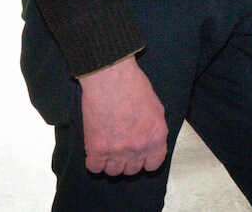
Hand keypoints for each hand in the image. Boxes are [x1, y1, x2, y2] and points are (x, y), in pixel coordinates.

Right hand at [78, 55, 168, 175]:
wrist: (111, 79)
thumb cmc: (135, 87)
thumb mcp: (157, 108)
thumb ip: (154, 129)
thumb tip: (150, 141)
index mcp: (157, 137)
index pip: (153, 164)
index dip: (146, 160)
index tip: (140, 156)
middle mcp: (139, 148)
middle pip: (132, 169)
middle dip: (128, 161)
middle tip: (121, 148)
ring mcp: (118, 151)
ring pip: (114, 171)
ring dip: (111, 162)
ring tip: (108, 148)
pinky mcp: (97, 149)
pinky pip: (94, 168)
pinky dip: (94, 162)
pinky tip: (96, 151)